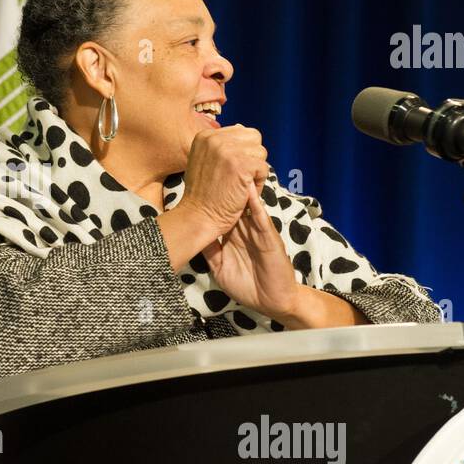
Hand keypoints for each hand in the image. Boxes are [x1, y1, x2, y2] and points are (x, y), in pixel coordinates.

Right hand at [177, 124, 270, 239]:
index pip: (241, 132)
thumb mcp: (205, 160)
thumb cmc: (203, 194)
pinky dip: (259, 183)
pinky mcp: (241, 165)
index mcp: (205, 135)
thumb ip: (221, 145)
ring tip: (241, 185)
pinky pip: (264, 167)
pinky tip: (244, 192)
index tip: (231, 170)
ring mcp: (227, 151)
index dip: (243, 152)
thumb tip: (242, 127)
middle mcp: (215, 138)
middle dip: (253, 158)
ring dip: (256, 171)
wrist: (198, 216)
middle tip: (240, 177)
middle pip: (254, 138)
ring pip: (261, 152)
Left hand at [203, 180, 301, 320]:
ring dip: (242, 188)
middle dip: (226, 186)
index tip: (198, 181)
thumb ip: (208, 251)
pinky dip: (256, 206)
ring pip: (248, 206)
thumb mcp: (219, 267)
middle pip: (234, 203)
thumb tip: (191, 237)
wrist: (271, 300)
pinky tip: (251, 192)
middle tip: (216, 163)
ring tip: (234, 167)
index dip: (211, 198)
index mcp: (233, 235)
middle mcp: (245, 229)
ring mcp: (258, 232)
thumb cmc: (247, 285)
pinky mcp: (269, 239)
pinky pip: (262, 220)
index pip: (221, 212)